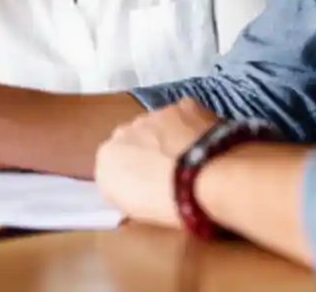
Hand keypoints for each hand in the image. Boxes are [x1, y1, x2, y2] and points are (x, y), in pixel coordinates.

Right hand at [95, 97, 218, 227]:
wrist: (208, 180)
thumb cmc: (169, 204)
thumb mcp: (137, 210)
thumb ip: (127, 189)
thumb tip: (136, 185)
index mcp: (107, 159)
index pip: (114, 164)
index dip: (133, 174)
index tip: (149, 186)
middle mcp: (123, 131)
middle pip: (133, 140)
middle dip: (147, 151)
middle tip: (169, 173)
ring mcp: (153, 116)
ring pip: (158, 125)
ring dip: (169, 137)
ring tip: (191, 160)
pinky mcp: (183, 106)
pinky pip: (184, 116)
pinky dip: (191, 126)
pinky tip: (205, 143)